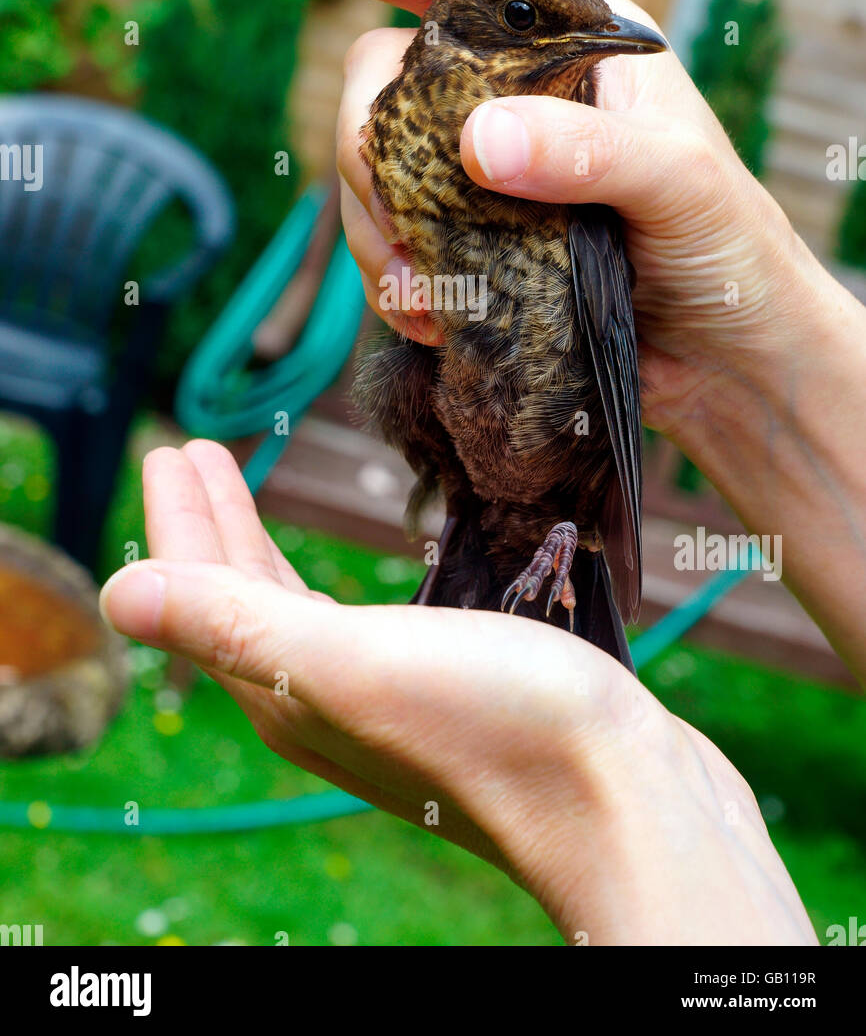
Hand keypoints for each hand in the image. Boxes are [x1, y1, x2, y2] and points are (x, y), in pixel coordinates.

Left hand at [100, 440, 815, 944]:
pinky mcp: (449, 695)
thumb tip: (114, 593)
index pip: (204, 589)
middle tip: (199, 453)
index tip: (169, 444)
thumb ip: (233, 624)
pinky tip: (364, 572)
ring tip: (254, 497)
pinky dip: (336, 578)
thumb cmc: (495, 725)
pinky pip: (363, 622)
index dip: (179, 517)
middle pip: (245, 597)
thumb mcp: (349, 660)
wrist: (626, 806)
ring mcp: (389, 701)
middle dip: (216, 523)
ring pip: (301, 609)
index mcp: (286, 690)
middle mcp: (326, 701)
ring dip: (267, 548)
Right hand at [238, 0, 865, 681]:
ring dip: (376, 236)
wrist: (727, 360)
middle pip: (380, 83)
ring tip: (428, 297)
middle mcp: (511, 94)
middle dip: (363, 149)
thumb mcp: (679, 186)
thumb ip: (588, 155)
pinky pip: (390, 245)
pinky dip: (395, 285)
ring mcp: (482, 173)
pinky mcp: (467, 244)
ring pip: (370, 172)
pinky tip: (434, 320)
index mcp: (567, 41)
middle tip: (405, 225)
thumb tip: (476, 143)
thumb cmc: (729, 250)